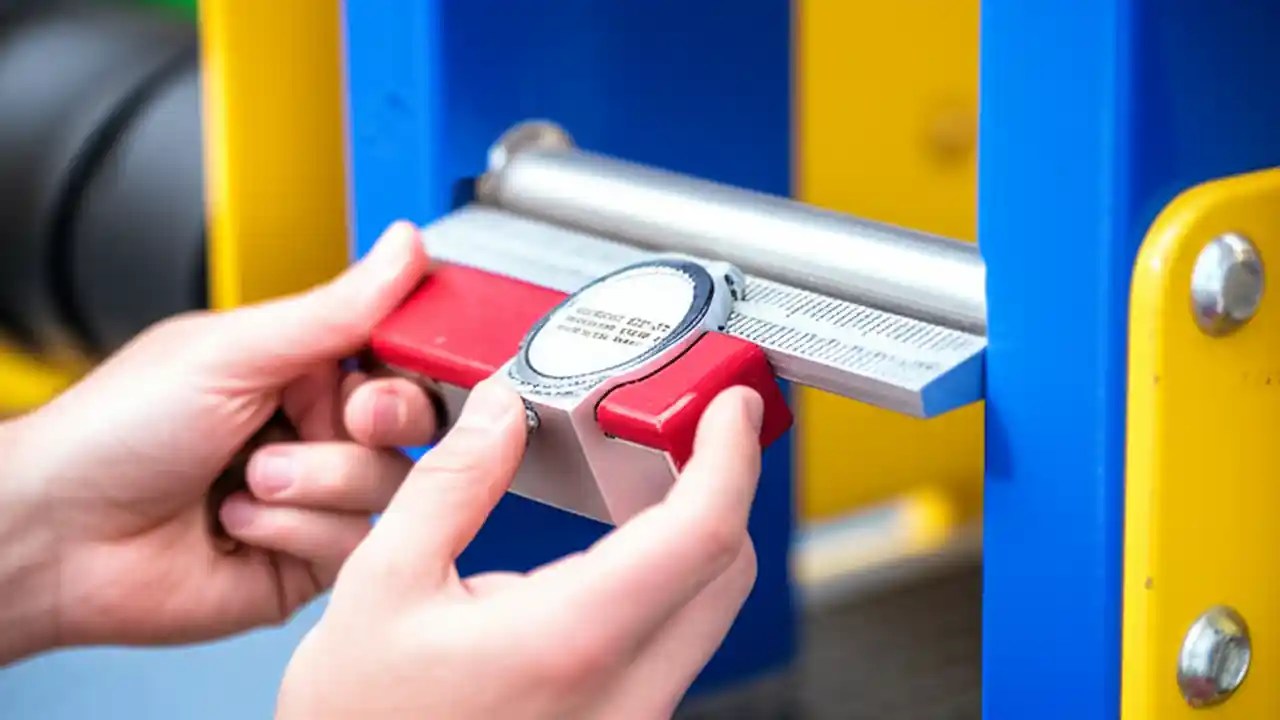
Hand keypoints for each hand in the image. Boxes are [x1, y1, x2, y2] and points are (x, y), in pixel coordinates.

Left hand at [0, 222, 436, 660]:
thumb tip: (405, 246)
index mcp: (302, 368)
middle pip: (409, 425)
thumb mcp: (233, 352)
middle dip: (367, 426)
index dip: (409, 369)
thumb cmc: (114, 431)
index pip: (398, 358)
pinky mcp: (310, 561)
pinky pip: (354, 543)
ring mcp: (317, 498)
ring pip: (384, 486)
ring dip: (310, 481)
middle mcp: (315, 431)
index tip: (389, 376)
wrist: (57, 535)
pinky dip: (292, 531)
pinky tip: (236, 523)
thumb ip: (336, 309)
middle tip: (335, 420)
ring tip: (245, 480)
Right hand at [276, 379, 764, 719]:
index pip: (701, 533)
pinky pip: (676, 646)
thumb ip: (451, 483)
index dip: (730, 455)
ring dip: (694, 537)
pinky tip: (618, 557)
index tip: (728, 409)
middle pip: (726, 570)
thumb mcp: (381, 585)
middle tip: (687, 431)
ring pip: (708, 610)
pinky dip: (666, 585)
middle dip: (721, 486)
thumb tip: (501, 408)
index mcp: (570, 640)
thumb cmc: (362, 718)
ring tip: (647, 481)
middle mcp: (626, 693)